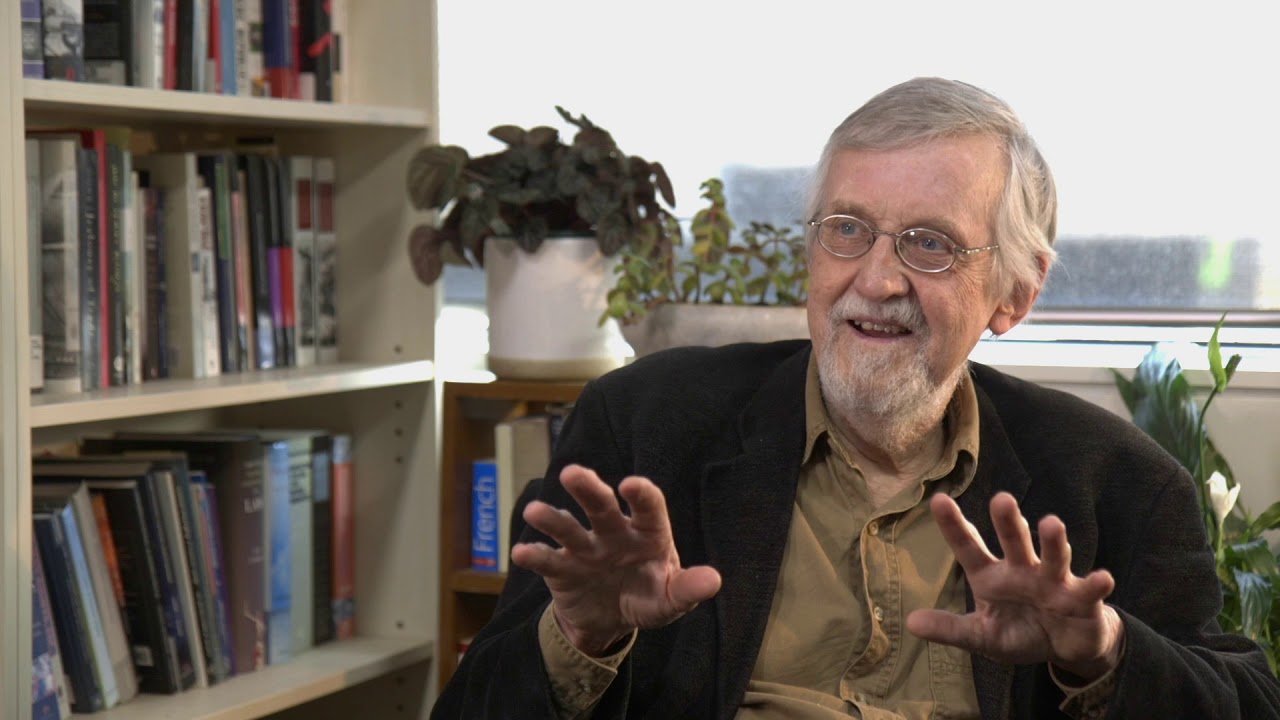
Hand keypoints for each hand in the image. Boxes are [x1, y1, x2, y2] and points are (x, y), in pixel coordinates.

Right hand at [511, 464, 721, 656]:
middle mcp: (613, 532)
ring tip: (534, 511)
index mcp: (647, 533)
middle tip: (573, 473)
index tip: (632, 485)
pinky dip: (534, 555)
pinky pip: (547, 560)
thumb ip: (688, 589)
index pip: (647, 507)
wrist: (610, 621)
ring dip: (552, 518)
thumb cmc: (647, 597)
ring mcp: (585, 548)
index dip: (641, 494)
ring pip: (568, 527)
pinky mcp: (561, 568)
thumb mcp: (670, 600)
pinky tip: (521, 553)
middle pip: (601, 506)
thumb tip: (713, 581)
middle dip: (588, 488)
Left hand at [906, 492, 1124, 680]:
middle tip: (1001, 499)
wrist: (1065, 647)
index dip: (954, 526)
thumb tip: (909, 624)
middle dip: (1008, 522)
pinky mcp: (1082, 600)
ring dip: (1053, 542)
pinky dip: (1096, 584)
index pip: (969, 548)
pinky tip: (1102, 577)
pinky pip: (1089, 591)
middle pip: (1014, 542)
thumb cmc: (1020, 631)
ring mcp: (1053, 582)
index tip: (938, 499)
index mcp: (992, 577)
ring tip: (1051, 523)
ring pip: (1053, 557)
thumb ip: (950, 629)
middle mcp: (1022, 571)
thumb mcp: (981, 636)